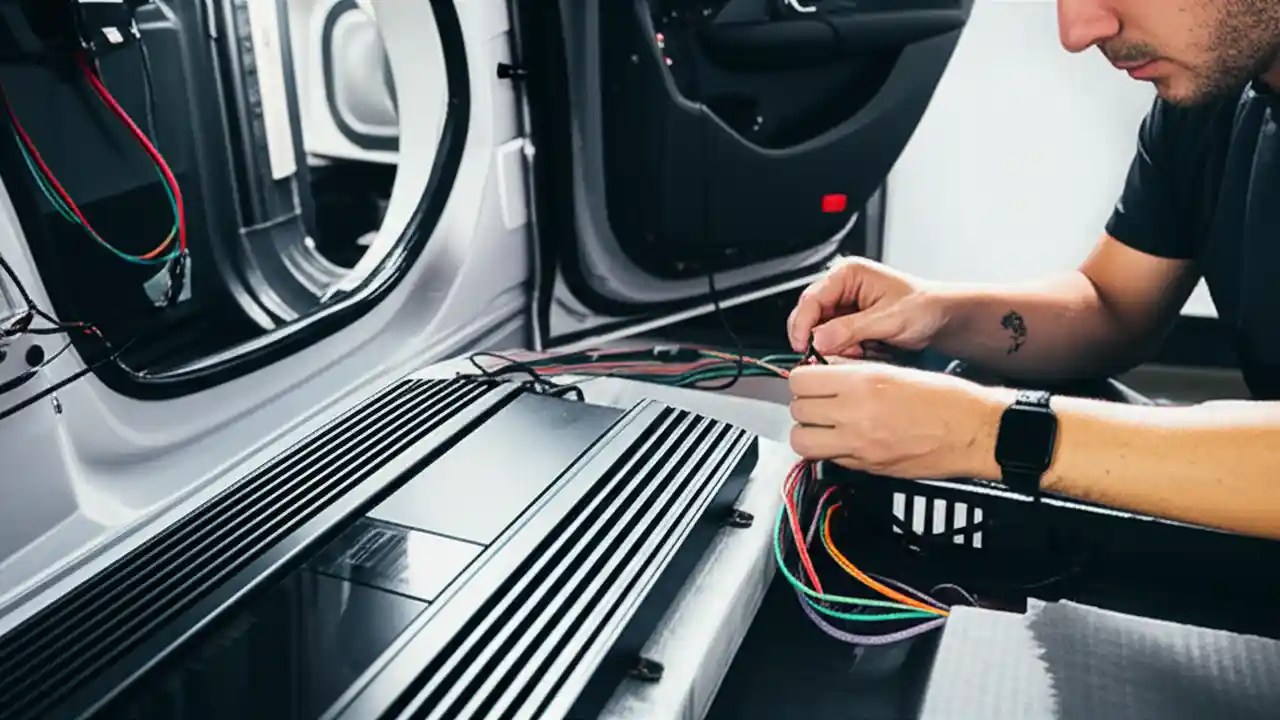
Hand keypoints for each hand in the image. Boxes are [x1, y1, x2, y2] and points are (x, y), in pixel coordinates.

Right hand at [787, 257, 946, 357]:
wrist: (942, 318)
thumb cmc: (923, 307)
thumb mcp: (888, 319)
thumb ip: (851, 329)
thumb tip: (818, 340)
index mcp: (847, 274)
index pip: (810, 299)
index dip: (802, 325)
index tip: (803, 348)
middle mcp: (841, 287)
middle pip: (810, 317)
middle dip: (821, 340)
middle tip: (838, 354)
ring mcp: (843, 305)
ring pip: (820, 333)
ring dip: (836, 347)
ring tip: (862, 350)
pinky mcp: (847, 322)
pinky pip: (833, 341)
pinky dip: (844, 351)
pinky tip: (864, 350)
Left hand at [788, 361, 1008, 479]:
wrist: (974, 431)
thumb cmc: (946, 398)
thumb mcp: (895, 369)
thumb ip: (854, 371)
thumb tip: (825, 370)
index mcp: (862, 383)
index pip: (801, 379)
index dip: (803, 379)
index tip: (811, 379)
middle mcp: (855, 414)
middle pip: (797, 410)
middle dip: (804, 404)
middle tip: (818, 402)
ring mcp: (858, 445)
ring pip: (801, 441)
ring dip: (808, 432)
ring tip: (824, 425)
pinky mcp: (866, 467)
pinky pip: (828, 459)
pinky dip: (829, 450)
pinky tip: (846, 440)